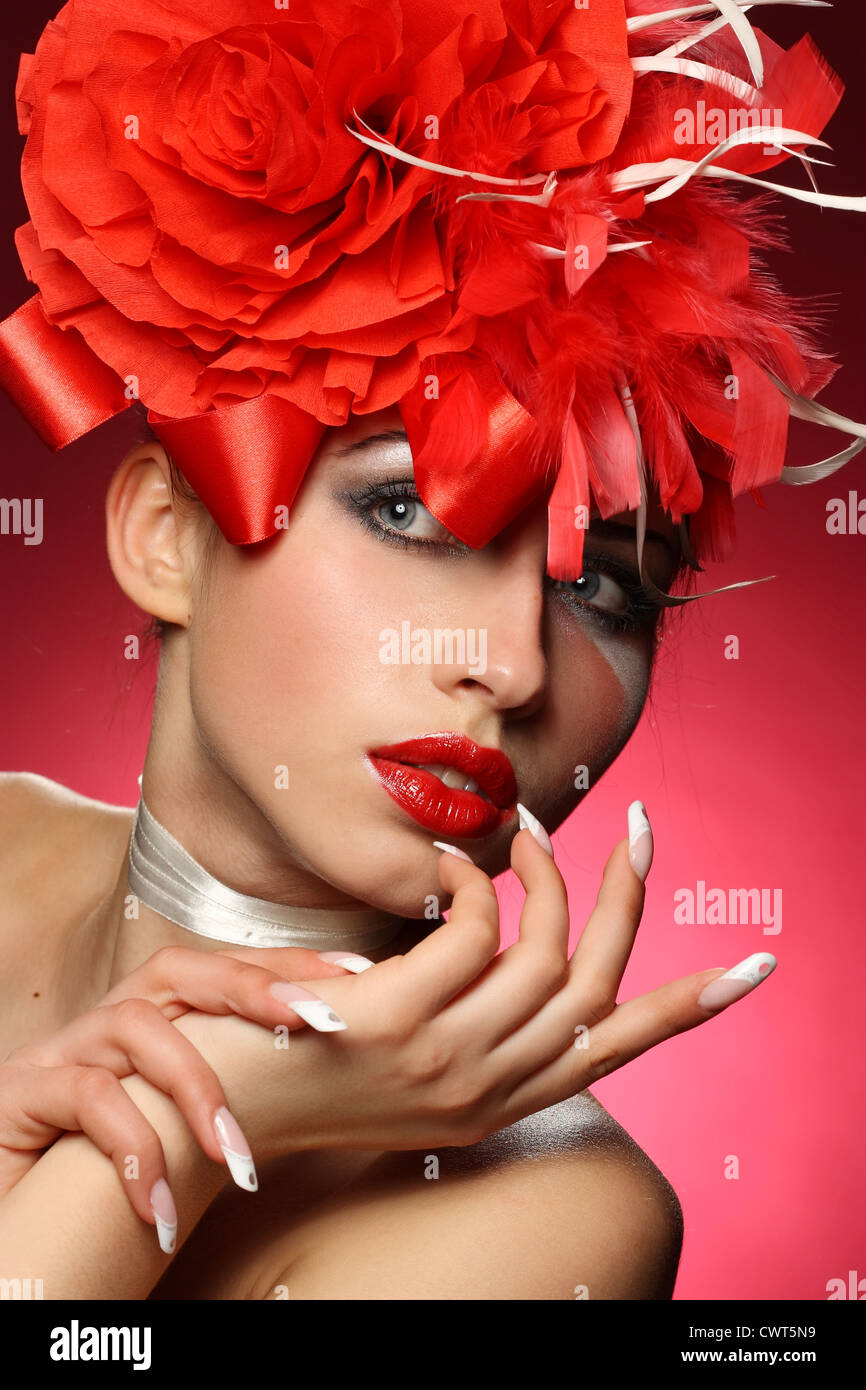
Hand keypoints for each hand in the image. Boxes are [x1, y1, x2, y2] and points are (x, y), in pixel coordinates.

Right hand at [0, 943, 361, 1238]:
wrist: (13, 1223)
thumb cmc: (99, 1181)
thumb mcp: (175, 1136)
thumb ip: (232, 1105)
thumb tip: (336, 1093)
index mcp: (150, 1024)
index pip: (223, 971)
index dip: (287, 967)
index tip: (356, 979)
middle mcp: (104, 1023)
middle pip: (179, 969)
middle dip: (255, 985)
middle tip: (320, 1021)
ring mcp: (60, 1053)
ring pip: (136, 1024)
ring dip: (198, 1088)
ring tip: (237, 1160)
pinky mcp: (20, 1094)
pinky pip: (87, 1097)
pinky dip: (134, 1150)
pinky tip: (161, 1209)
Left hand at [184, 811, 775, 1157]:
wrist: (208, 1101)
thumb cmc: (300, 1055)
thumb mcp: (402, 1041)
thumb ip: (464, 1000)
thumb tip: (496, 921)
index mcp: (496, 1097)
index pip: (615, 1052)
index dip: (688, 1008)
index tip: (750, 970)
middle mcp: (484, 1087)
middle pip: (599, 987)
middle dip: (630, 900)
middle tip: (641, 828)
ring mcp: (444, 1060)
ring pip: (547, 953)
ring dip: (548, 875)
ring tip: (525, 828)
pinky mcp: (398, 1023)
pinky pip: (472, 929)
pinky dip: (473, 879)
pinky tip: (448, 859)